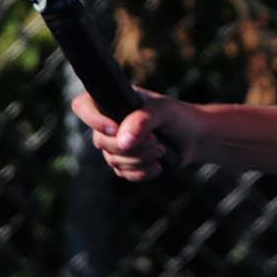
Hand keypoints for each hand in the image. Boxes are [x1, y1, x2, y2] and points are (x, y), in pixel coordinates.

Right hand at [72, 88, 195, 181]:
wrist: (193, 138)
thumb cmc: (177, 116)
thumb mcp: (163, 110)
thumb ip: (143, 120)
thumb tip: (122, 140)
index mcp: (112, 102)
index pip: (82, 106)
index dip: (93, 119)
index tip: (115, 129)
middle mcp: (108, 124)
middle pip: (100, 141)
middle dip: (131, 146)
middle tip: (156, 141)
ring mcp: (114, 146)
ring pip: (113, 160)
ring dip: (140, 159)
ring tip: (161, 149)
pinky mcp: (123, 164)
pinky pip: (123, 174)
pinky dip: (142, 172)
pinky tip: (157, 165)